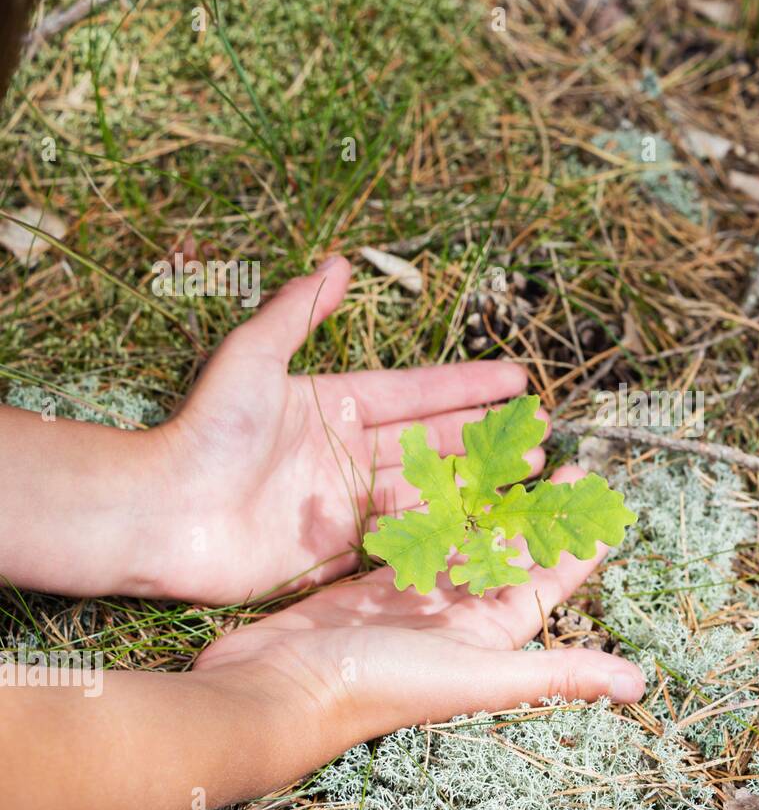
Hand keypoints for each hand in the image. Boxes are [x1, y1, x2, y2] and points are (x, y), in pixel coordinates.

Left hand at [147, 256, 542, 603]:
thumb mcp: (251, 357)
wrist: (165, 512)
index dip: (468, 385)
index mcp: (336, 405)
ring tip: (533, 473)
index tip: (516, 378)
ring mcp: (349, 502)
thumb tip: (339, 261)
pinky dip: (447, 528)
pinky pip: (404, 535)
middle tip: (542, 432)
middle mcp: (349, 452)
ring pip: (430, 487)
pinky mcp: (341, 548)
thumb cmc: (205, 432)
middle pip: (435, 440)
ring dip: (481, 480)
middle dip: (489, 435)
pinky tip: (487, 523)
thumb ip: (299, 313)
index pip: (418, 392)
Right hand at [193, 469, 645, 739]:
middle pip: (509, 555)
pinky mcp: (371, 582)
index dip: (578, 546)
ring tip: (510, 456)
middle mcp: (457, 616)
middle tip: (560, 460)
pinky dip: (431, 509)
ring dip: (487, 502)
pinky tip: (444, 473)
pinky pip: (414, 537)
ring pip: (462, 540)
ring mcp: (413, 598)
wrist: (278, 690)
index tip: (603, 500)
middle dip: (537, 512)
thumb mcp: (478, 674)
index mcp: (490, 636)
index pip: (548, 584)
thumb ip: (556, 675)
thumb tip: (638, 685)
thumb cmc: (379, 685)